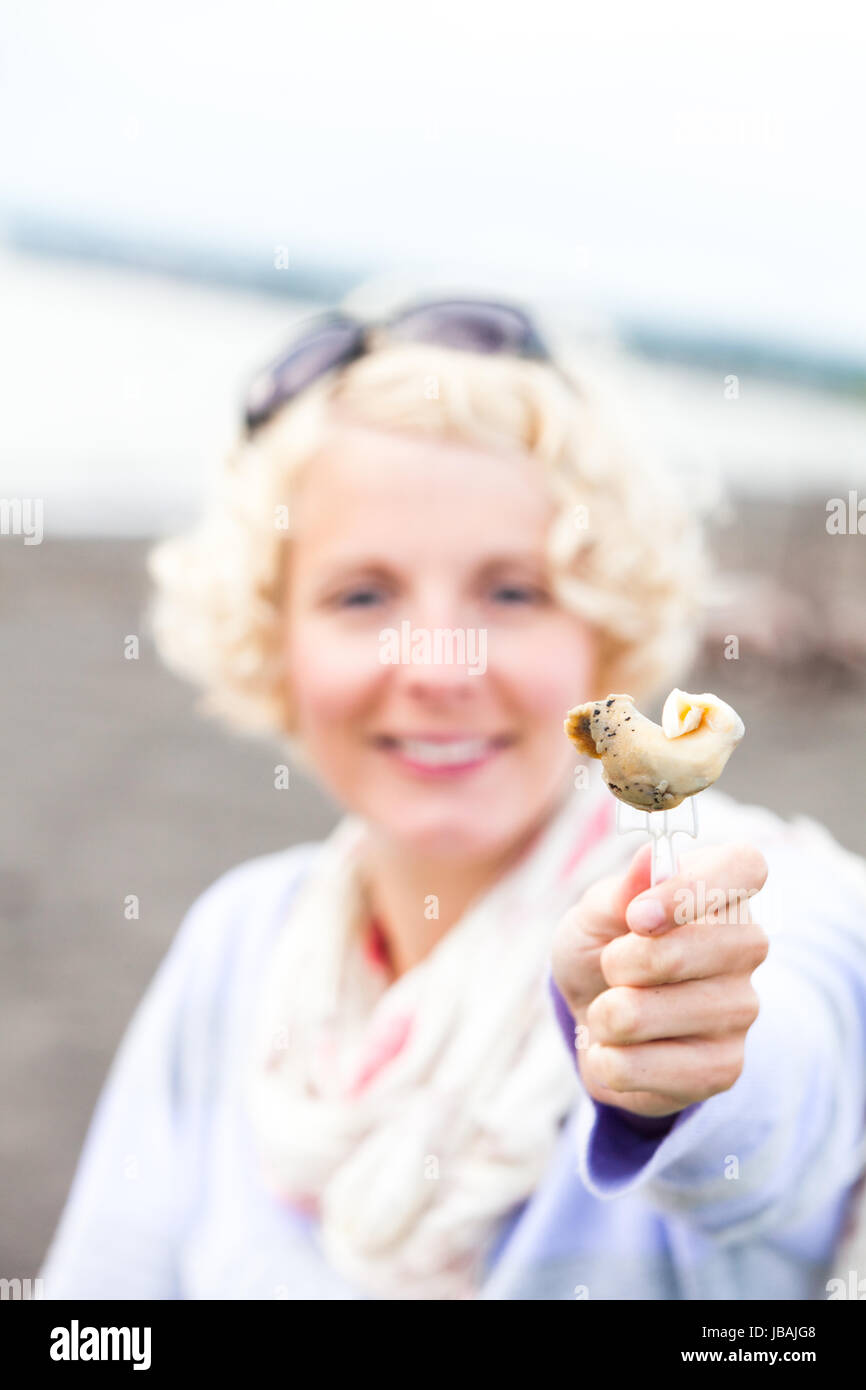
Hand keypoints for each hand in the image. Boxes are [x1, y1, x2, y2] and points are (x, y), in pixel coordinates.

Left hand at [550, 841, 768, 1116]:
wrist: (594, 1024)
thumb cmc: (601, 951)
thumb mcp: (594, 915)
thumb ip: (619, 890)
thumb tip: (651, 856)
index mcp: (721, 892)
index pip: (746, 867)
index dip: (692, 887)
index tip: (637, 915)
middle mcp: (746, 947)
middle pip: (697, 947)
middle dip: (623, 961)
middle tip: (611, 967)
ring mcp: (742, 1010)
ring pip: (654, 1012)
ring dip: (607, 1015)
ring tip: (611, 1013)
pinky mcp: (726, 1067)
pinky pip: (652, 1068)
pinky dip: (612, 1061)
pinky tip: (620, 1051)